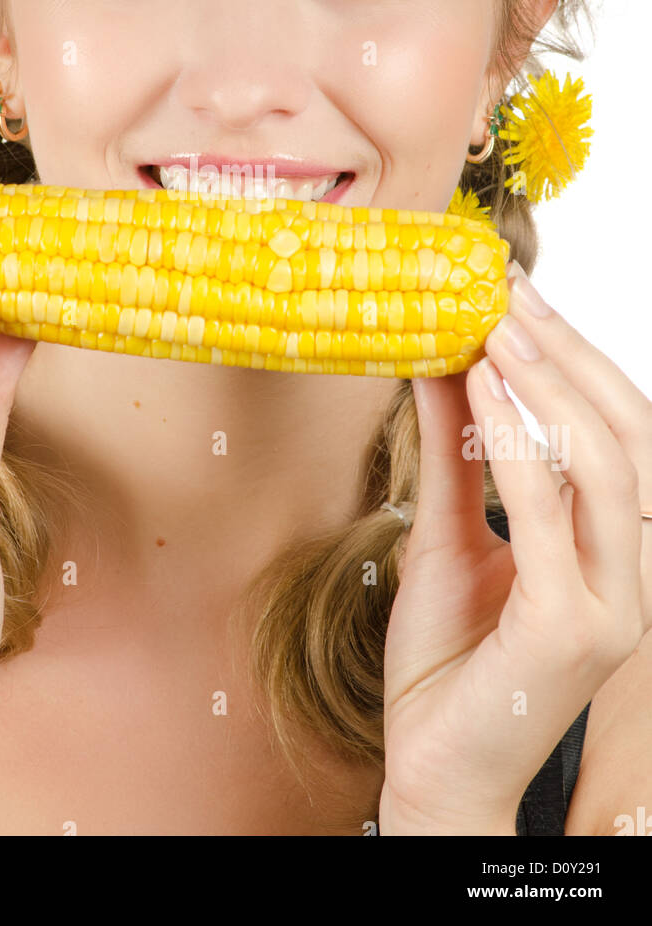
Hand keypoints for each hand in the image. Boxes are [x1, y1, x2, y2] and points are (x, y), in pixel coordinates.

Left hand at [379, 262, 651, 833]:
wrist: (432, 769)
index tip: (518, 293)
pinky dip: (519, 443)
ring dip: (549, 384)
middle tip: (509, 292)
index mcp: (611, 551)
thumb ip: (455, 455)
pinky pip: (548, 515)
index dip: (576, 357)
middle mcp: (630, 574)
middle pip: (630, 435)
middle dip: (570, 355)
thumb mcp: (445, 533)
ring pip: (604, 465)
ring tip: (497, 326)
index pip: (621, 433)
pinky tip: (485, 392)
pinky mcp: (572, 630)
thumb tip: (447, 361)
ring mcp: (612, 605)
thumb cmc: (447, 660)